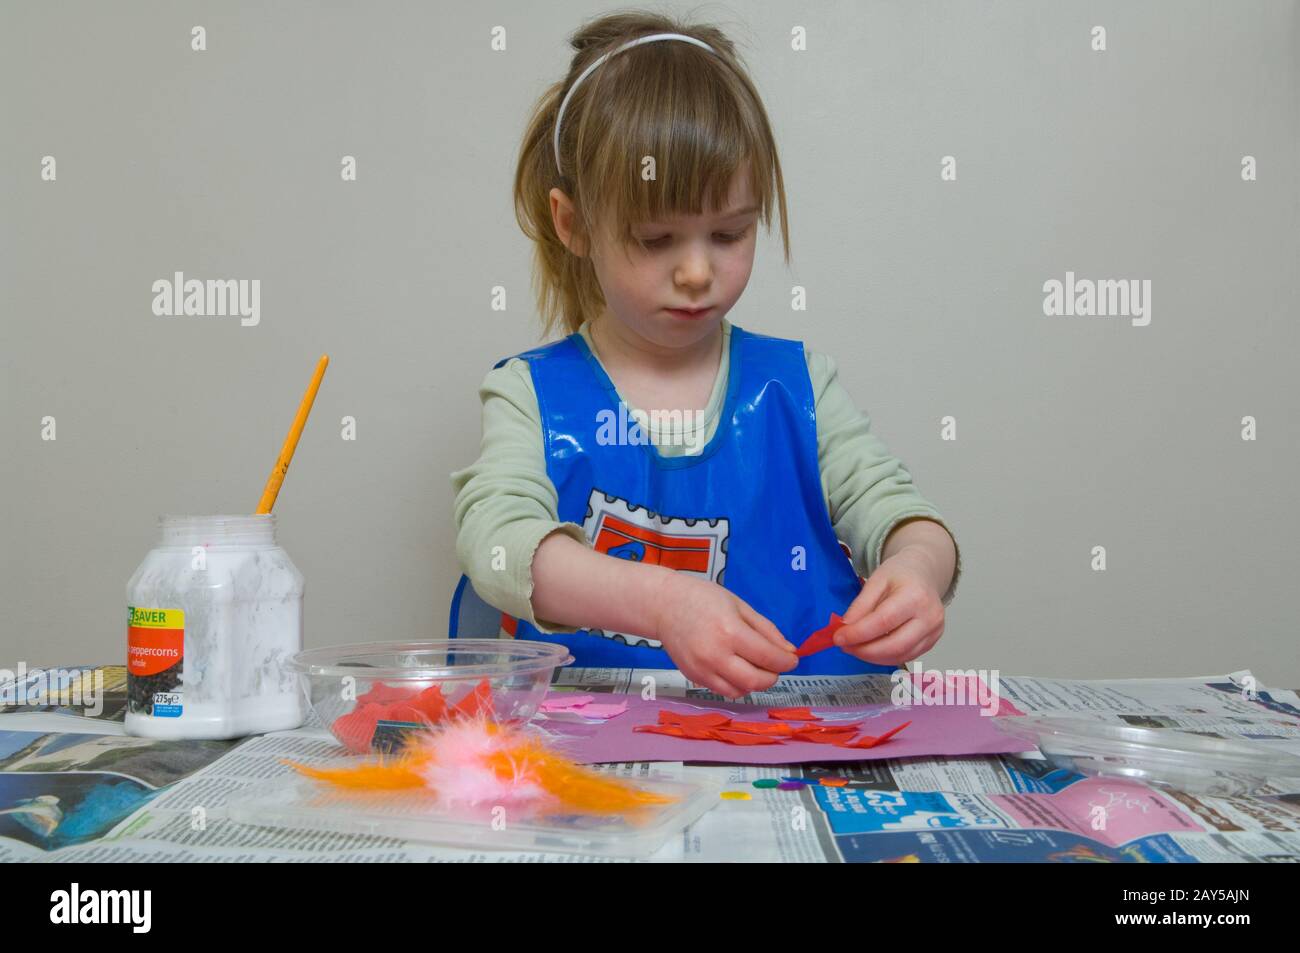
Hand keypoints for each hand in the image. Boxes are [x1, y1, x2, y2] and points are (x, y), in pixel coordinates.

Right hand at [651, 573, 798, 698]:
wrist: (663, 605)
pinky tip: (735, 668)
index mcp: (730, 632)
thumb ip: (766, 630)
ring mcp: (702, 669)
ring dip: (754, 683)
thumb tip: (789, 652)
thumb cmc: (703, 598)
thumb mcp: (739, 605)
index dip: (787, 661)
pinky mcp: (693, 677)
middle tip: (775, 665)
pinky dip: (736, 684)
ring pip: (740, 691)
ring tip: (753, 665)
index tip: (792, 659)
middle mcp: (715, 655)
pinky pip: (723, 690)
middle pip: (756, 681)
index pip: (768, 657)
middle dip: (773, 676)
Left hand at [834, 549, 945, 665]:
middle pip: (895, 645)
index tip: (838, 638)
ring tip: (855, 647)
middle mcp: (930, 617)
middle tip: (845, 646)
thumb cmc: (901, 574)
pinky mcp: (931, 643)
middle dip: (864, 651)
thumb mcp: (876, 580)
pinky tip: (870, 649)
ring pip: (900, 656)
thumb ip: (861, 605)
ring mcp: (933, 632)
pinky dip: (884, 658)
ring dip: (872, 657)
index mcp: (915, 596)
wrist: (923, 575)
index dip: (858, 634)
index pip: (883, 622)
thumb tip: (846, 628)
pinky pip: (905, 657)